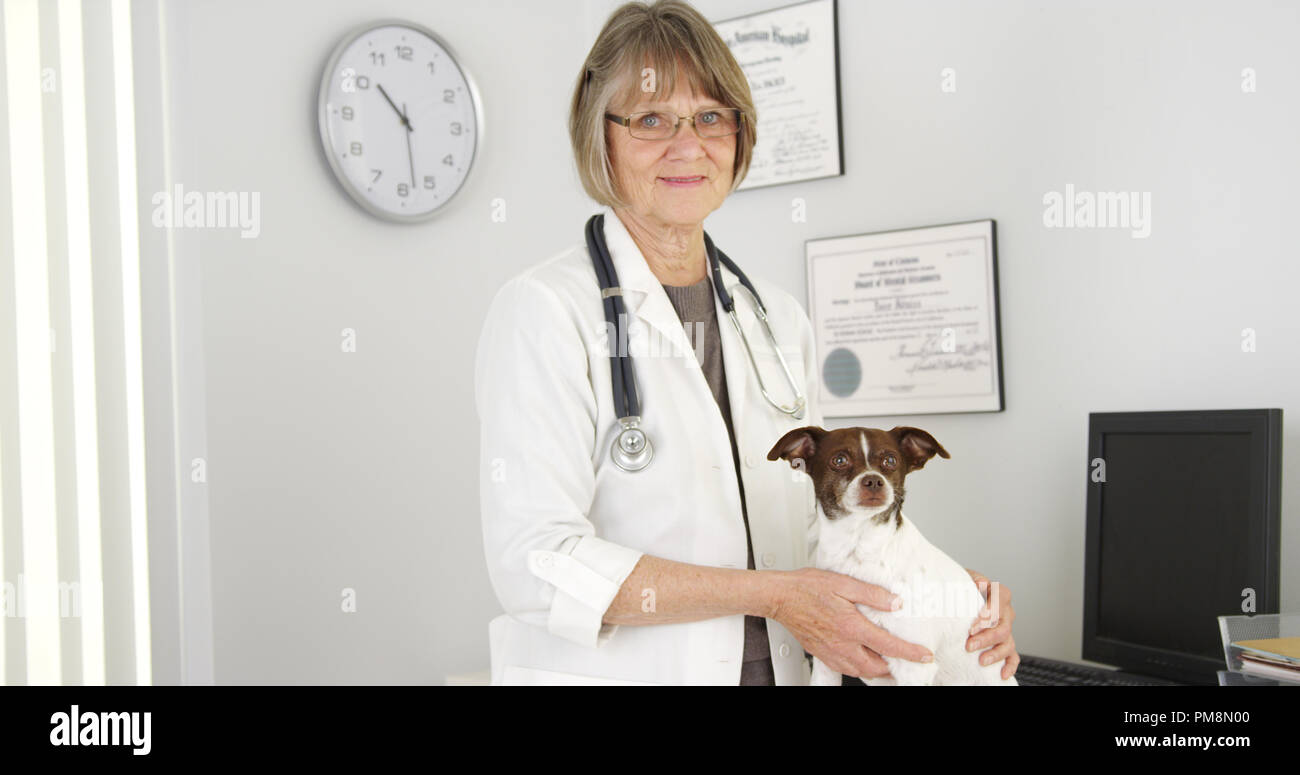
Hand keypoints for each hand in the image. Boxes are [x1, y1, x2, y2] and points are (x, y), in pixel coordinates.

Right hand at [770, 567, 932, 678]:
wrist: (779, 597)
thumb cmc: (806, 587)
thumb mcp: (843, 583)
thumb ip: (872, 594)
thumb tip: (895, 603)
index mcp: (851, 626)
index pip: (889, 646)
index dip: (910, 653)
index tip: (924, 655)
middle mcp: (842, 644)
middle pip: (877, 667)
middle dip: (895, 668)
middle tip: (907, 661)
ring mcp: (831, 652)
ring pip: (861, 672)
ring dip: (878, 670)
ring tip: (888, 663)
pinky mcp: (821, 654)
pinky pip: (845, 669)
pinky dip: (859, 669)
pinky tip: (862, 659)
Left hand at [965, 568, 1018, 679]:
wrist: (960, 596)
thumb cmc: (962, 586)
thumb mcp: (964, 577)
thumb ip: (972, 578)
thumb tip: (980, 583)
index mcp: (999, 594)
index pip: (1001, 600)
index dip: (991, 611)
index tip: (975, 621)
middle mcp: (1006, 613)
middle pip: (1003, 626)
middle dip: (986, 637)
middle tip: (969, 645)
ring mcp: (1007, 629)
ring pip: (1008, 643)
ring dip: (995, 653)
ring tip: (981, 660)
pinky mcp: (1004, 643)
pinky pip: (1013, 656)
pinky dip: (1009, 666)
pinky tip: (1002, 674)